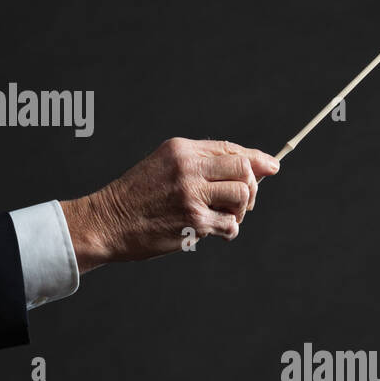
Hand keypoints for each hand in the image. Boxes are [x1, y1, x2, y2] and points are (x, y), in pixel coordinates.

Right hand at [60, 138, 279, 272]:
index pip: (230, 149)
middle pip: (243, 169)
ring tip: (226, 218)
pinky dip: (229, 230)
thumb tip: (247, 170)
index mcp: (181, 149)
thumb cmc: (136, 197)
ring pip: (242, 195)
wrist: (107, 222)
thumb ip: (199, 165)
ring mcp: (191, 194)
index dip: (256, 159)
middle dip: (252, 186)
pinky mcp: (193, 221)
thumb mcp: (163, 166)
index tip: (272, 167)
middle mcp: (188, 167)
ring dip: (241, 210)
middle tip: (244, 202)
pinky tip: (216, 232)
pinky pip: (230, 225)